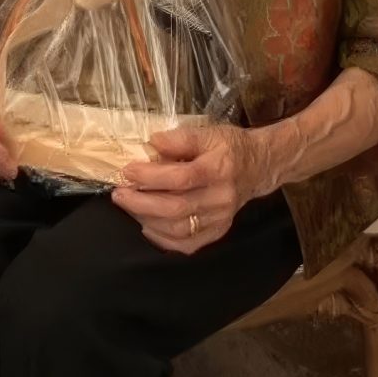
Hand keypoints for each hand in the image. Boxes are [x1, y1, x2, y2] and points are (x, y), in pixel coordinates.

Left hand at [112, 122, 276, 253]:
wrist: (258, 167)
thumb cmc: (228, 147)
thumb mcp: (207, 132)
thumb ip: (180, 137)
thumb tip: (152, 142)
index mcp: (218, 169)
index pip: (181, 178)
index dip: (150, 176)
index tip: (128, 171)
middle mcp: (221, 198)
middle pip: (177, 208)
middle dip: (141, 203)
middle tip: (119, 194)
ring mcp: (220, 218)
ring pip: (180, 229)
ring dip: (147, 220)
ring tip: (129, 206)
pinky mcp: (218, 231)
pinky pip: (188, 244)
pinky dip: (164, 239)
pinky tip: (147, 226)